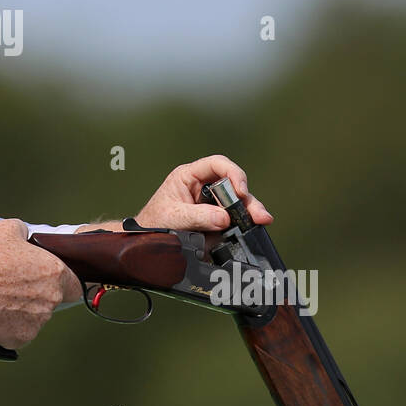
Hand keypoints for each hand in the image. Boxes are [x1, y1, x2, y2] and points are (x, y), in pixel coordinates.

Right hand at [0, 219, 82, 349]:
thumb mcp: (7, 229)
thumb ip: (24, 231)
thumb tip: (24, 234)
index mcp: (55, 274)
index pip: (75, 286)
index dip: (63, 283)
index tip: (50, 281)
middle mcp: (51, 300)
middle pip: (51, 301)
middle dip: (36, 295)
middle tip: (14, 286)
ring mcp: (36, 322)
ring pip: (34, 317)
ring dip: (22, 310)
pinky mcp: (19, 338)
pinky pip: (17, 332)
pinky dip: (8, 325)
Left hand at [133, 155, 273, 232]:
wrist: (145, 241)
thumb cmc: (154, 222)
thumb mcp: (173, 217)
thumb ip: (197, 216)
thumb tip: (223, 217)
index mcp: (189, 176)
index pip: (217, 164)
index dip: (233, 173)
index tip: (240, 191)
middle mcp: (203, 187)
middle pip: (233, 185)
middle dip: (247, 198)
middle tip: (258, 213)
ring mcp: (211, 203)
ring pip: (237, 202)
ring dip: (250, 211)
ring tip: (260, 221)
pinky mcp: (216, 219)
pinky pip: (234, 218)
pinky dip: (244, 223)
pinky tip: (253, 228)